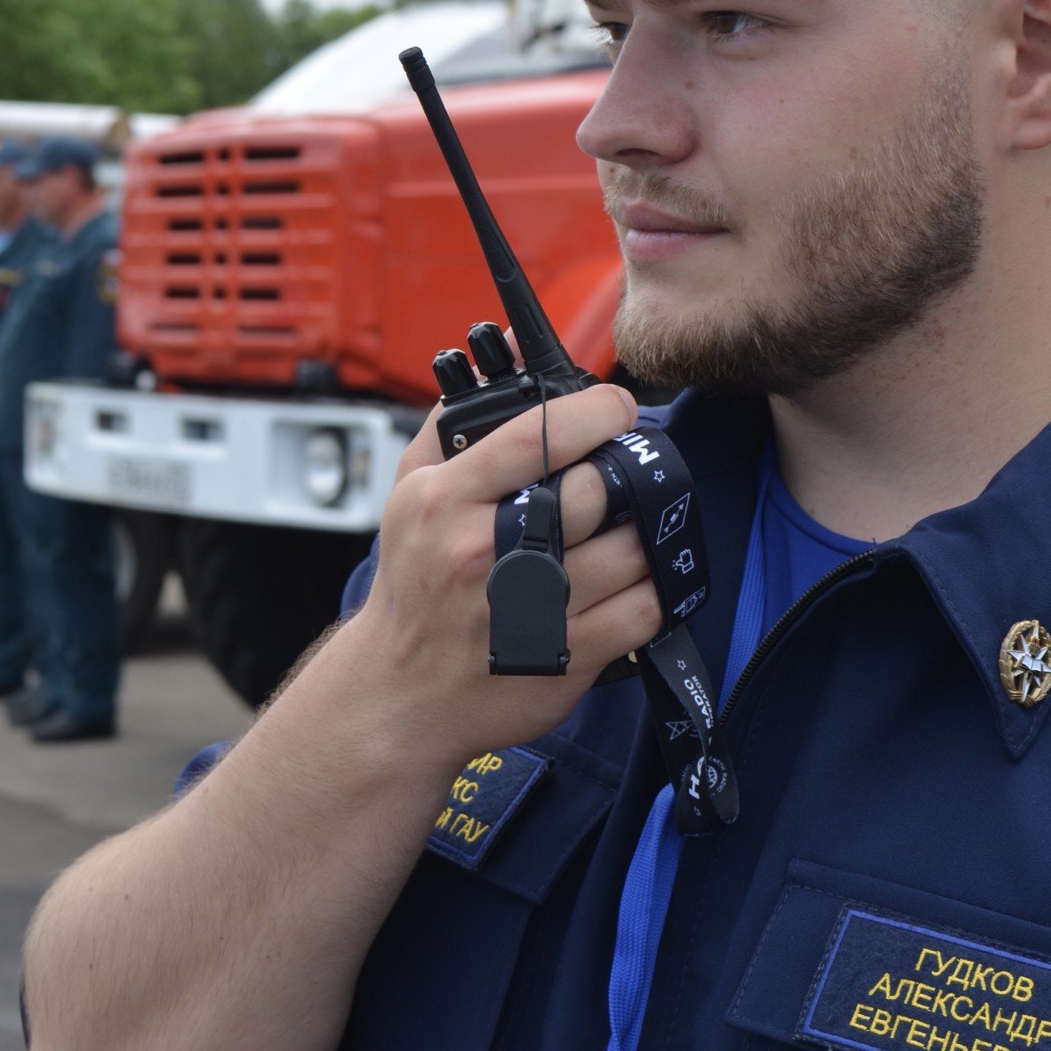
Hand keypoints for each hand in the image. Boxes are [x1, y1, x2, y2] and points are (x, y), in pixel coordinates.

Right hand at [357, 384, 660, 770]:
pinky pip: (644, 609)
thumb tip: (511, 355)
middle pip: (593, 491)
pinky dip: (653, 586)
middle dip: (620, 474)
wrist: (398, 695)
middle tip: (623, 473)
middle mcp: (487, 553)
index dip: (593, 410)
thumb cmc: (412, 585)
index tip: (616, 406)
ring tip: (627, 527)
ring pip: (629, 549)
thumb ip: (454, 419)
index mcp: (447, 502)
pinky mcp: (566, 659)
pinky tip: (634, 577)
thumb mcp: (410, 491)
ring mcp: (530, 610)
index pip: (534, 436)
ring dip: (642, 532)